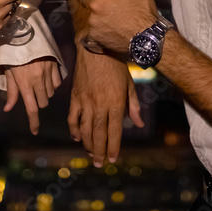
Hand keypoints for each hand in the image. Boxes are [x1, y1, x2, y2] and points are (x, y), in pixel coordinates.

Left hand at [4, 58, 61, 134]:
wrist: (25, 34)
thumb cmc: (13, 54)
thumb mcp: (9, 72)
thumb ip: (11, 91)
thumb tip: (8, 109)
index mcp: (25, 84)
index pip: (31, 109)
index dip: (33, 122)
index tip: (35, 131)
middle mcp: (38, 81)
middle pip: (43, 102)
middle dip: (38, 101)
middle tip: (32, 93)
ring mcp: (48, 73)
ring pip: (51, 93)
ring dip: (45, 92)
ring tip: (38, 82)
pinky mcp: (55, 66)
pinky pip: (57, 83)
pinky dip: (53, 84)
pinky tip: (47, 77)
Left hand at [63, 0, 156, 54]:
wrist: (146, 36)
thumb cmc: (142, 7)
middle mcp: (93, 5)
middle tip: (107, 1)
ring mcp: (93, 21)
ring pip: (90, 14)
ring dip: (97, 13)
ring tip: (113, 16)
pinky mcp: (94, 35)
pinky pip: (93, 29)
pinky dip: (100, 27)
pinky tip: (112, 28)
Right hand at [68, 46, 143, 166]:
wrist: (95, 46)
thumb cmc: (116, 64)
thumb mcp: (129, 83)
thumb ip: (133, 105)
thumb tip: (139, 124)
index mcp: (115, 102)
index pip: (114, 131)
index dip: (113, 147)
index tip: (112, 159)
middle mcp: (99, 104)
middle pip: (99, 134)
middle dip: (99, 151)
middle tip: (99, 164)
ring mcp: (85, 101)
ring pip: (85, 129)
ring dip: (87, 144)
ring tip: (90, 155)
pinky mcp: (74, 96)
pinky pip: (72, 118)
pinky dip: (74, 130)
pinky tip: (77, 137)